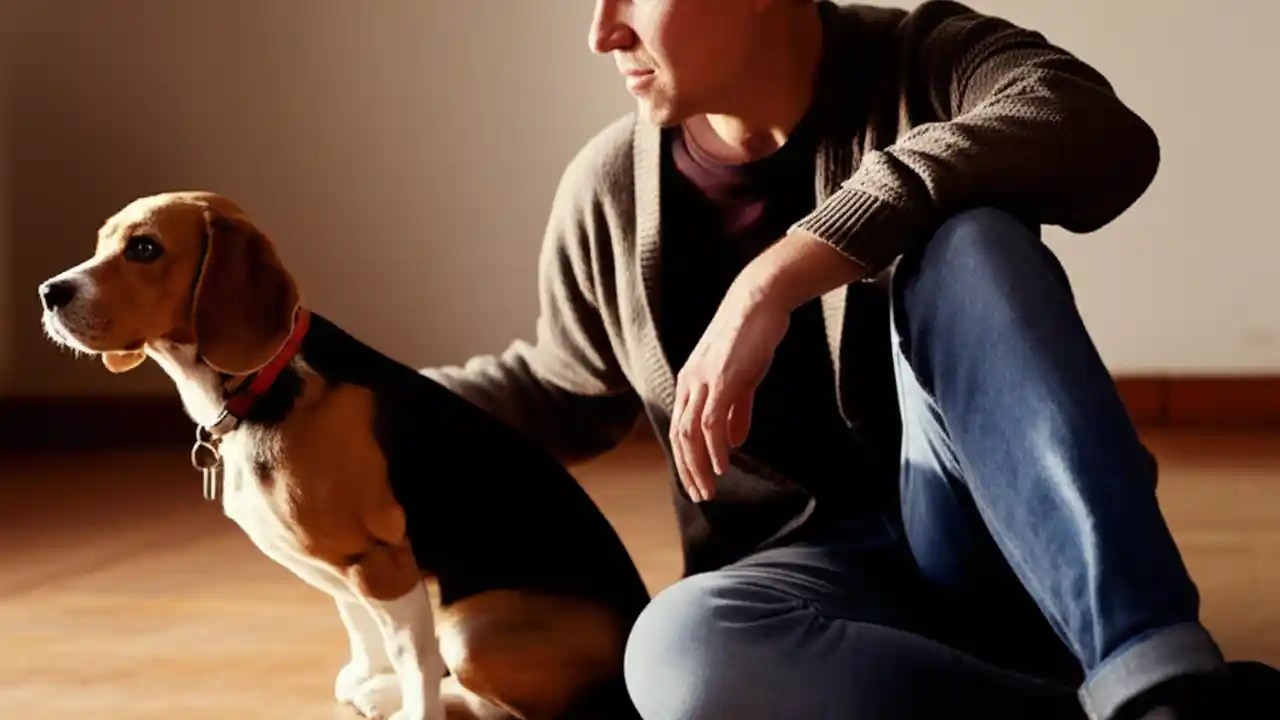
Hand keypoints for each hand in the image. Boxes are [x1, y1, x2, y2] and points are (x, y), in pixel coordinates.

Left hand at [670, 281, 790, 501]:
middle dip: (688, 470)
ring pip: (691, 434)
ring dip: (699, 466)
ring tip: (711, 488)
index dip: (686, 460)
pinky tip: (722, 466)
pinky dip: (713, 448)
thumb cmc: (752, 335)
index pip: (679, 430)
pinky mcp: (722, 379)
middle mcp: (690, 383)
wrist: (759, 299)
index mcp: (691, 382)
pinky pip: (711, 421)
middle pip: (680, 437)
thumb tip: (733, 442)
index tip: (698, 483)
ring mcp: (704, 381)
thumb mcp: (742, 377)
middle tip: (701, 495)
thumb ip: (736, 410)